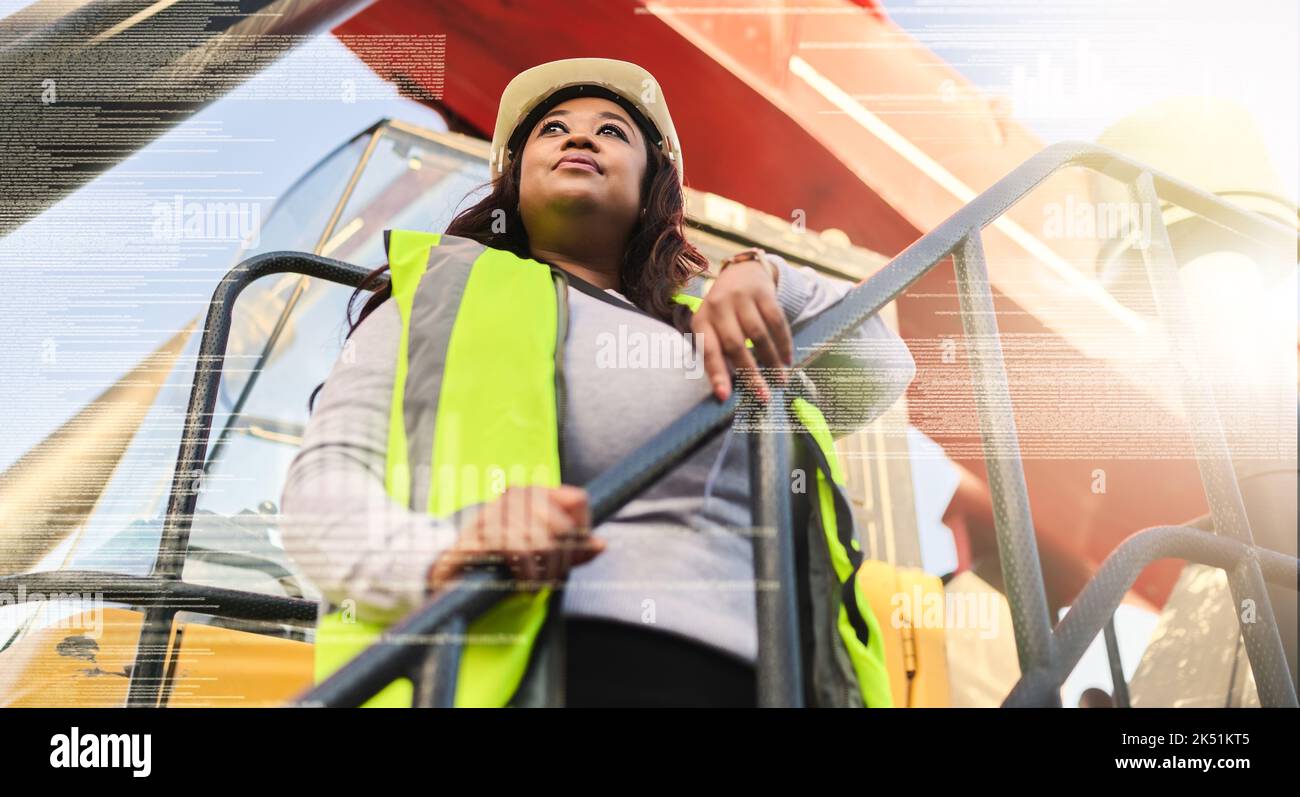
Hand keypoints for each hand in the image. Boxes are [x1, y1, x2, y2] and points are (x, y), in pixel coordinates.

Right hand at [428, 485, 603, 590]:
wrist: (452, 567)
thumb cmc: (500, 556)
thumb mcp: (540, 549)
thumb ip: (571, 547)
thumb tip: (600, 545)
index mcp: (536, 492)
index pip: (578, 500)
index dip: (583, 529)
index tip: (574, 553)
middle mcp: (519, 494)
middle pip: (563, 528)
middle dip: (563, 562)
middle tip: (552, 579)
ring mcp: (499, 509)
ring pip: (544, 544)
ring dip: (545, 574)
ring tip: (537, 586)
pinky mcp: (484, 530)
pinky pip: (520, 553)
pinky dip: (527, 575)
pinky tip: (523, 584)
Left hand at [692, 257, 792, 401]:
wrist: (742, 272)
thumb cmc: (724, 311)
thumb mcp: (712, 326)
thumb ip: (717, 352)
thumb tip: (728, 389)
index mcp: (701, 320)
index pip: (707, 350)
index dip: (716, 374)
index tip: (724, 397)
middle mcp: (718, 307)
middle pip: (735, 345)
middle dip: (750, 374)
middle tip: (764, 396)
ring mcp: (741, 298)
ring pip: (758, 335)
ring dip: (771, 361)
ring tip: (780, 381)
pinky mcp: (763, 292)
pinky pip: (777, 322)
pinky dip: (783, 343)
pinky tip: (787, 360)